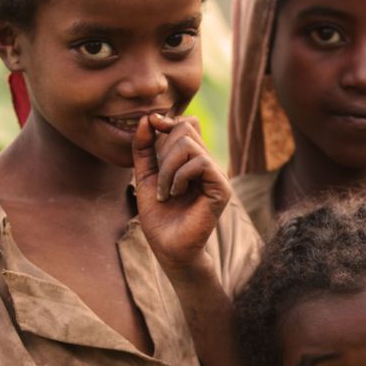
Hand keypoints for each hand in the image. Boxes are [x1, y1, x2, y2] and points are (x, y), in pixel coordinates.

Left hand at [132, 114, 229, 273]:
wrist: (168, 247)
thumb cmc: (158, 216)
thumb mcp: (144, 176)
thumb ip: (144, 148)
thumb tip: (147, 118)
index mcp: (192, 159)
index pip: (185, 123)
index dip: (167, 122)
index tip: (150, 127)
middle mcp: (207, 163)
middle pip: (186, 127)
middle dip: (163, 150)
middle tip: (159, 180)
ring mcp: (216, 174)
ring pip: (189, 144)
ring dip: (168, 168)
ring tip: (165, 192)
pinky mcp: (221, 187)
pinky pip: (200, 162)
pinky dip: (179, 176)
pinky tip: (175, 194)